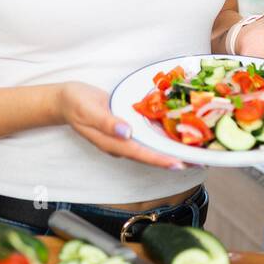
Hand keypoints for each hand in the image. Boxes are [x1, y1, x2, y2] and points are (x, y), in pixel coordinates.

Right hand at [55, 81, 187, 169]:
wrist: (65, 99)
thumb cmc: (75, 103)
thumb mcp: (87, 109)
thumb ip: (106, 122)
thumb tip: (126, 133)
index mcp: (111, 142)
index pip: (140, 153)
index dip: (160, 159)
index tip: (179, 164)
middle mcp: (120, 144)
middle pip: (150, 156)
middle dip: (172, 159)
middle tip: (198, 161)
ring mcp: (123, 139)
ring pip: (150, 148)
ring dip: (170, 151)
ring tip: (193, 152)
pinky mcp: (127, 130)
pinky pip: (146, 138)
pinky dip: (161, 138)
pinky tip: (176, 135)